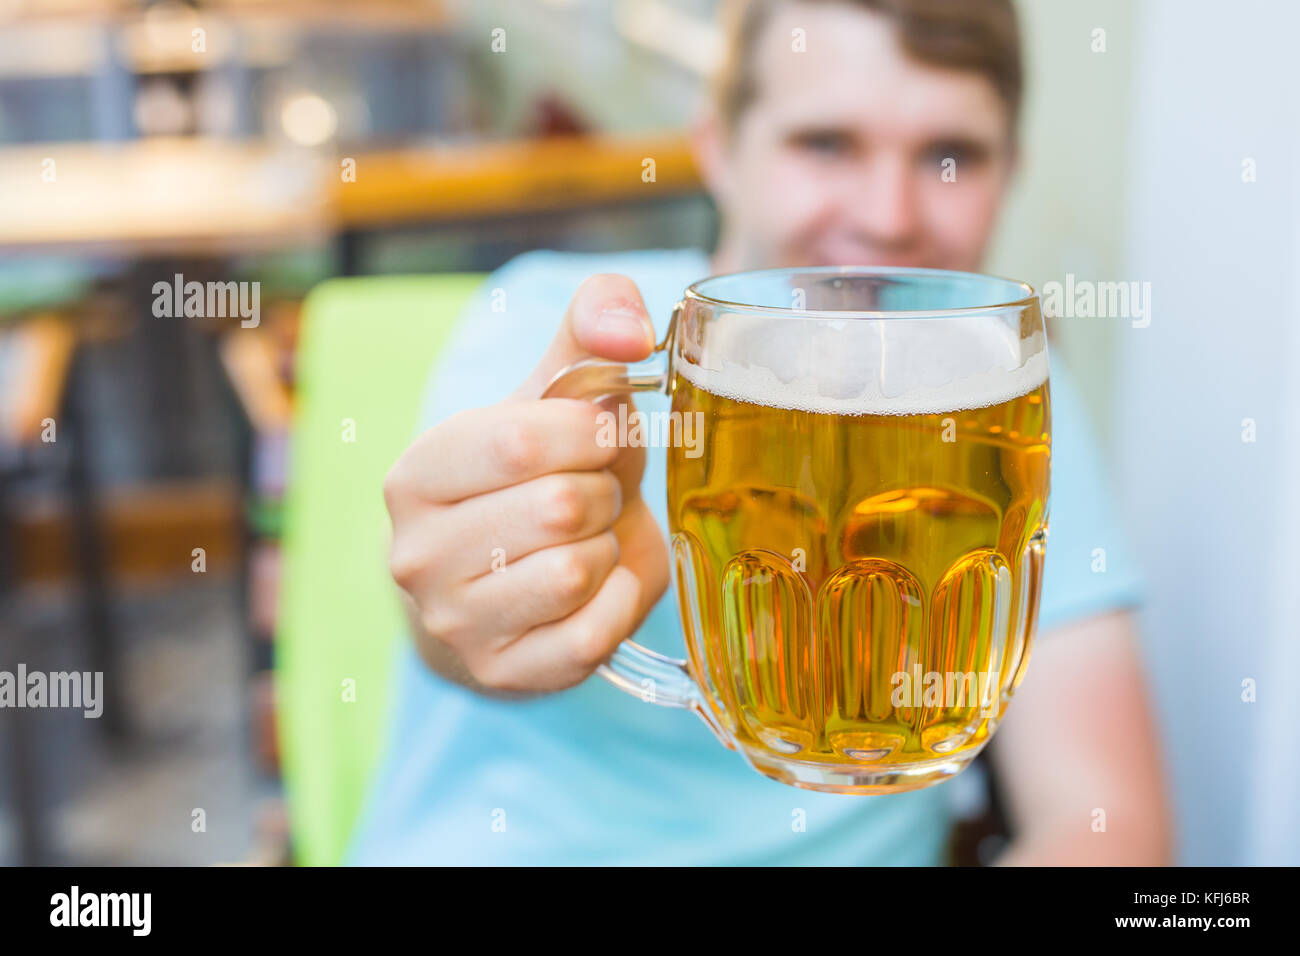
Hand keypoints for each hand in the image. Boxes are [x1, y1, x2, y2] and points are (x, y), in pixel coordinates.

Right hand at [383, 274, 669, 692]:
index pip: (516, 440)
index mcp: (416, 475)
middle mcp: (415, 555)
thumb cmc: (531, 480)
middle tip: (596, 493)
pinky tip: (602, 584)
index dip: (593, 431)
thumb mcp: (547, 399)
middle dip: (605, 492)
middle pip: (560, 507)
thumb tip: (629, 326)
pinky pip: (594, 634)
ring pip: (577, 572)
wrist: (497, 588)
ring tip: (590, 537)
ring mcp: (453, 624)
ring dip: (610, 546)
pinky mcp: (502, 674)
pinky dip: (620, 600)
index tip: (606, 432)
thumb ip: (589, 332)